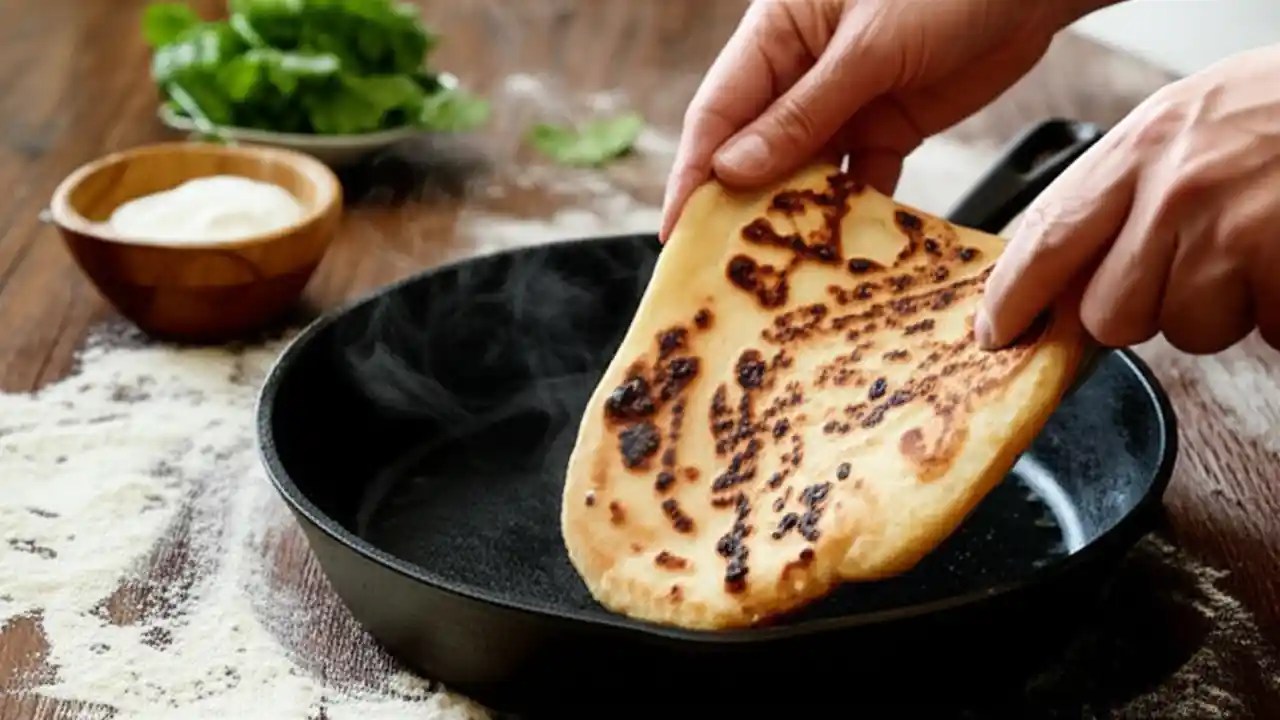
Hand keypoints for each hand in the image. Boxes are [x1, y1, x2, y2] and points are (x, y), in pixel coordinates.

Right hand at [660, 0, 1109, 241]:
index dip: (693, 172)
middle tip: (723, 267)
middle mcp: (802, 70)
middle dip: (738, 204)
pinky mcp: (889, 123)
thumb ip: (804, 112)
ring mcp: (846, 100)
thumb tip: (734, 169)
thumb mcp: (870, 47)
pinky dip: (851, 213)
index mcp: (778, 33)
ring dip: (794, 215)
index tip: (677, 229)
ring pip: (803, 169)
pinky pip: (858, 178)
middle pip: (754, 147)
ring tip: (779, 270)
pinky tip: (843, 250)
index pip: (719, 110)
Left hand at [976, 44, 1279, 353]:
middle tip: (1191, 267)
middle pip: (1110, 313)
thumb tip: (1060, 266)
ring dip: (1220, 309)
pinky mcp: (1279, 271)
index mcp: (1141, 148)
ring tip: (1256, 248)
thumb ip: (1121, 189)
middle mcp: (1174, 190)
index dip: (1014, 298)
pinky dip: (1277, 312)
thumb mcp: (1186, 124)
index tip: (997, 332)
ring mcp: (1230, 232)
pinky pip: (1260, 331)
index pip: (1048, 238)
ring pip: (1184, 329)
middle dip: (1141, 311)